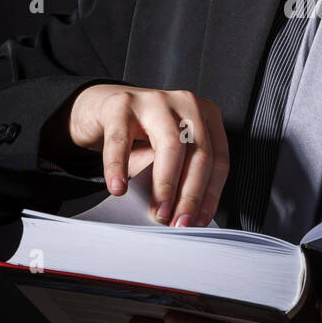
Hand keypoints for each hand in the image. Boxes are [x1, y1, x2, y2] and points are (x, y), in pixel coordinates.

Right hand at [59, 85, 229, 225]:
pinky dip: (119, 168)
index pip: (218, 159)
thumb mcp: (165, 155)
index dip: (210, 194)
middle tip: (178, 222)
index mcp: (205, 115)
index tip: (199, 221)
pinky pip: (121, 140)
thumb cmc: (141, 135)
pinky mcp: (121, 104)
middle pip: (199, 153)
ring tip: (159, 211)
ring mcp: (154, 100)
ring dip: (166, 184)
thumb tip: (183, 213)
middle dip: (190, 195)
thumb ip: (177, 177)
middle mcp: (186, 103)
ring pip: (171, 145)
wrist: (103, 108)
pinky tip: (119, 188)